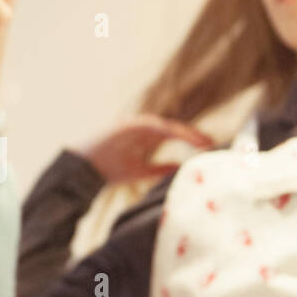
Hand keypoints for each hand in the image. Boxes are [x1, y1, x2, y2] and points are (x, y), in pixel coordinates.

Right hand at [79, 115, 215, 183]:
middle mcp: (143, 129)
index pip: (174, 135)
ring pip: (166, 126)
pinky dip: (167, 131)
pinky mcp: (128, 125)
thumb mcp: (141, 171)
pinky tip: (180, 136)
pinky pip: (152, 127)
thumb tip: (183, 168)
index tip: (209, 146)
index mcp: (146, 137)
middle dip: (192, 135)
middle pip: (173, 128)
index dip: (191, 140)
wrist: (85, 168)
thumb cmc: (110, 170)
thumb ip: (161, 168)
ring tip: (200, 141)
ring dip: (184, 133)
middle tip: (211, 142)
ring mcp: (136, 125)